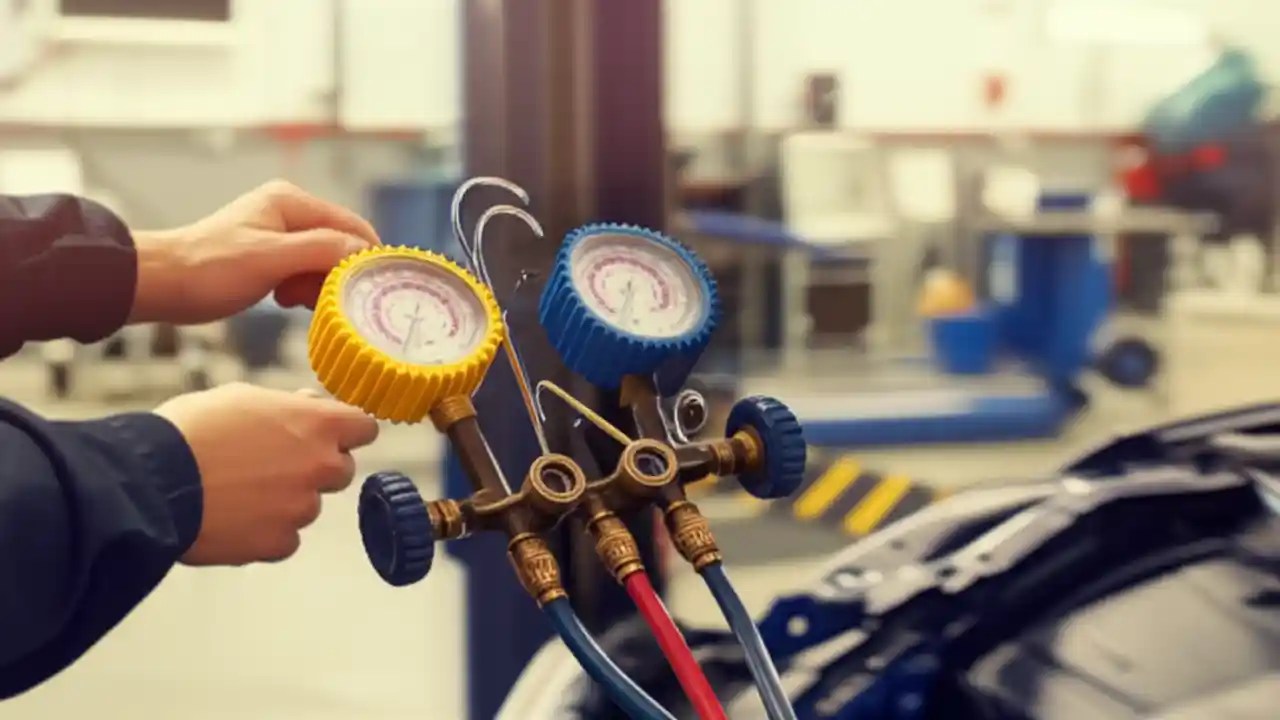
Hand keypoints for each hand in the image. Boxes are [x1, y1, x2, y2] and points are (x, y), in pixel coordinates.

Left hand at [130, 180, 380, 324]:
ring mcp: (279, 232)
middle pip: (340, 244)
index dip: (365, 258)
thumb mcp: (271, 259)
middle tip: (316, 299)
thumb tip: (363, 253)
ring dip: (317, 285)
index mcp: (292, 201)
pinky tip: (284, 299)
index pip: (352, 226)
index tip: (367, 292)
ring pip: (323, 261)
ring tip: (293, 299)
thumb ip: (321, 250)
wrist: (161, 284)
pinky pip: (305, 271)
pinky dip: (302, 288)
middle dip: (336, 275)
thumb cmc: (209, 269)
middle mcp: (289, 210)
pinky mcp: (270, 253)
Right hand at [155, 382, 379, 565]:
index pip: (364, 428)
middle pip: (341, 470)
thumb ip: (287, 407)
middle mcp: (321, 467)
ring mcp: (303, 508)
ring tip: (237, 491)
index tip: (329, 435)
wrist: (152, 481)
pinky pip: (284, 538)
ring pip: (308, 506)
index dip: (346, 431)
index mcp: (318, 424)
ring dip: (285, 501)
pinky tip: (232, 518)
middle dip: (315, 468)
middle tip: (271, 465)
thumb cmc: (192, 429)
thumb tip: (310, 405)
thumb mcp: (242, 397)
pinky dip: (265, 531)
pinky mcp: (279, 543)